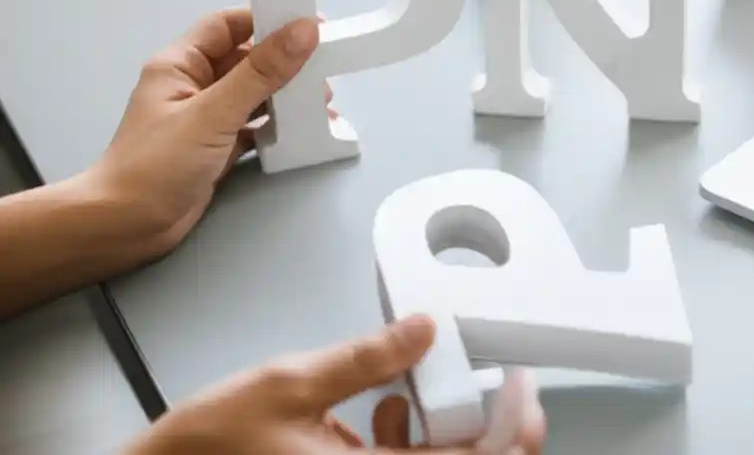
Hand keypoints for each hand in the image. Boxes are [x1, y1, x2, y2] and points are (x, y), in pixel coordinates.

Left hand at [89, 7, 324, 256]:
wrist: (125, 226)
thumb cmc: (156, 164)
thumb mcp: (213, 114)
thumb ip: (260, 73)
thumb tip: (303, 30)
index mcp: (180, 65)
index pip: (228, 26)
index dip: (266, 20)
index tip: (309, 24)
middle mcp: (193, 86)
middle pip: (247, 61)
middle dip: (285, 64)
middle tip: (324, 70)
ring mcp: (205, 118)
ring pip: (254, 95)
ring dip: (286, 97)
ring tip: (321, 105)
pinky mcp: (216, 148)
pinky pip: (254, 127)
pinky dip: (278, 127)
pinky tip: (302, 132)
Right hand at [125, 316, 545, 454]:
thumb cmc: (208, 448)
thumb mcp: (292, 384)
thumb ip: (367, 358)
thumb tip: (422, 331)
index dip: (516, 427)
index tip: (524, 389)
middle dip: (484, 424)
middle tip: (492, 382)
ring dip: (445, 429)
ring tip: (428, 388)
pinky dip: (407, 439)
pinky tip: (384, 406)